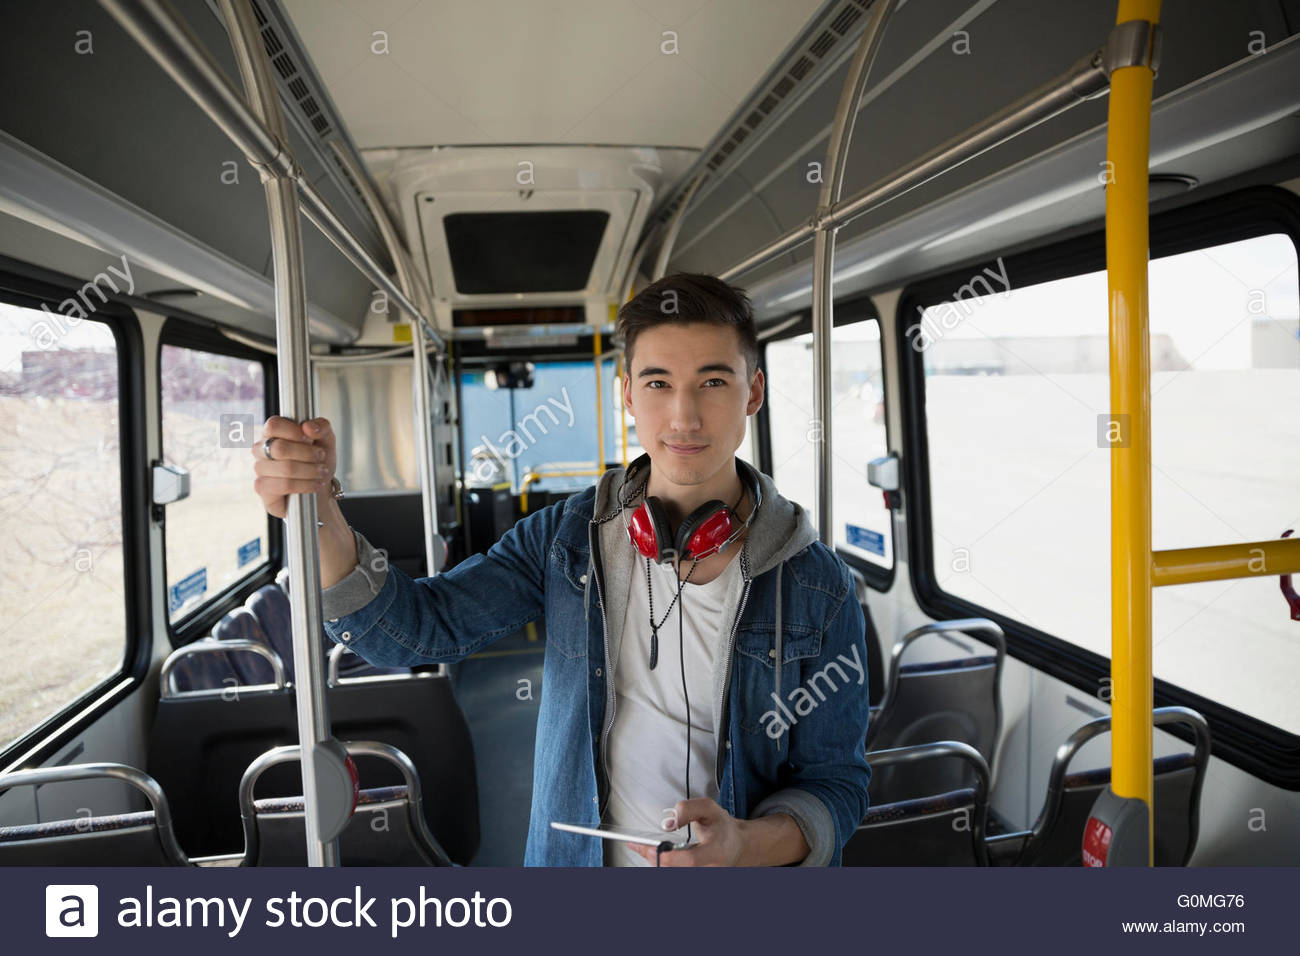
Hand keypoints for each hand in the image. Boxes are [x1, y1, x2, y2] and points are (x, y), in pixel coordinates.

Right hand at [252, 416, 336, 518]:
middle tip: (321, 457)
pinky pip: (285, 485)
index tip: (310, 439)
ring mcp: (260, 469)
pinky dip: (306, 485)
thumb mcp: (326, 440)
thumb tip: (308, 426)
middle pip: (279, 448)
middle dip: (308, 453)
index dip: (294, 432)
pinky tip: (316, 485)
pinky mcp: (263, 488)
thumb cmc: (318, 461)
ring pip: (286, 468)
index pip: (273, 425)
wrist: (320, 488)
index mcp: (273, 433)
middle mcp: (261, 449)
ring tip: (321, 472)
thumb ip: (322, 426)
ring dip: (310, 470)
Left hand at [625, 798, 744, 866]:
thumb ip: (688, 810)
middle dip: (654, 857)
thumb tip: (669, 823)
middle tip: (639, 844)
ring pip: (671, 874)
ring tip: (641, 847)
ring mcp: (703, 878)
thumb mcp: (709, 808)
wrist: (736, 846)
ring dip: (654, 861)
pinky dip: (660, 865)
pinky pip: (672, 874)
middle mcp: (710, 870)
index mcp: (717, 852)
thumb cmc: (722, 828)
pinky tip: (651, 855)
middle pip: (675, 871)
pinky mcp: (695, 879)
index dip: (670, 856)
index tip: (653, 848)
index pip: (691, 860)